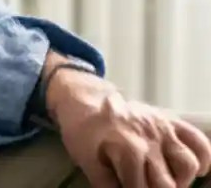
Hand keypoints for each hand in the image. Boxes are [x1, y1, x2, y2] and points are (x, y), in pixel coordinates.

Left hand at [49, 70, 210, 186]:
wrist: (84, 102)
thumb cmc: (83, 134)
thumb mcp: (87, 162)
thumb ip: (106, 185)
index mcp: (127, 148)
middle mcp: (149, 138)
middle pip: (167, 182)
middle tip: (145, 185)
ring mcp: (162, 128)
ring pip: (188, 164)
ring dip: (180, 181)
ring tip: (167, 182)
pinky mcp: (170, 121)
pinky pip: (197, 140)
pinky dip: (202, 157)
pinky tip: (195, 170)